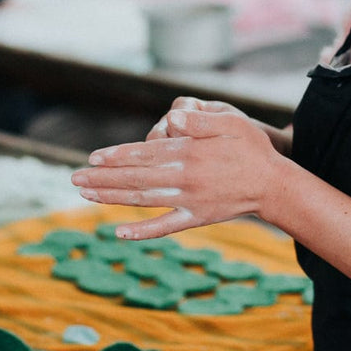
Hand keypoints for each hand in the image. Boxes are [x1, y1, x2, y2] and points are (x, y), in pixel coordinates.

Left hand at [71, 105, 288, 239]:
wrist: (275, 185)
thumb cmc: (252, 148)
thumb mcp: (231, 122)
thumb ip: (200, 120)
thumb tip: (172, 117)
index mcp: (190, 154)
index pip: (144, 154)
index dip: (116, 156)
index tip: (92, 158)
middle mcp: (185, 179)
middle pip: (136, 178)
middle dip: (103, 178)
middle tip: (75, 179)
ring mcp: (189, 201)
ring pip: (143, 200)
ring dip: (112, 198)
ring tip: (85, 195)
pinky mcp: (196, 217)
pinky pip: (165, 226)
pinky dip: (141, 231)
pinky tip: (119, 233)